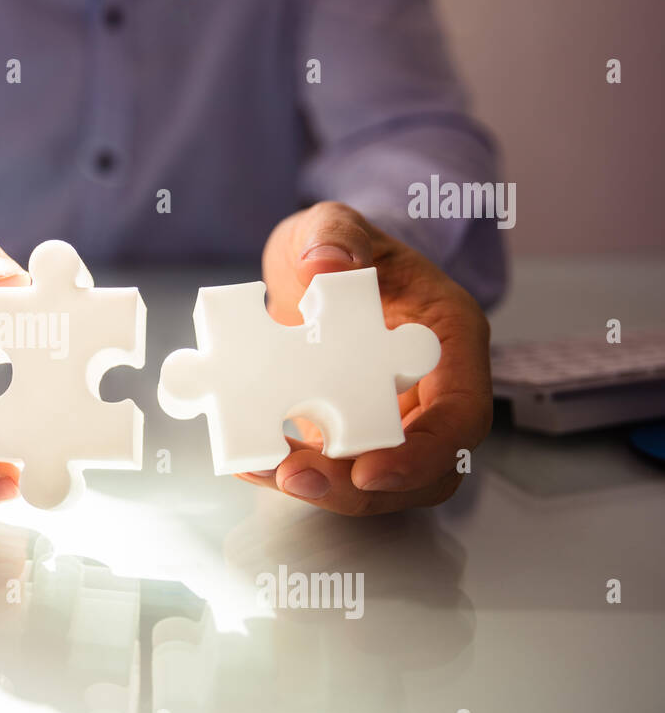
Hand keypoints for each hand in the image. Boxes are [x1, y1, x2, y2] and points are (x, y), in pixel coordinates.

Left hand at [240, 201, 492, 513]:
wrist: (316, 264)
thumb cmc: (339, 245)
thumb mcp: (334, 223)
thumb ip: (335, 234)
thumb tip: (325, 262)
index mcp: (449, 339)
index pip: (462, 415)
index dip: (424, 454)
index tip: (370, 471)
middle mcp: (430, 389)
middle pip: (422, 469)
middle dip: (361, 487)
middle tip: (298, 478)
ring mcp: (389, 417)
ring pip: (378, 481)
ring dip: (325, 489)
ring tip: (267, 470)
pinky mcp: (346, 431)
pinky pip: (331, 469)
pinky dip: (293, 472)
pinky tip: (251, 458)